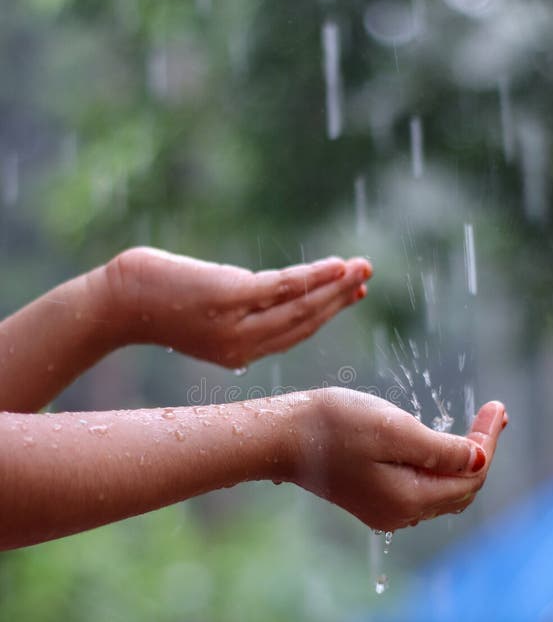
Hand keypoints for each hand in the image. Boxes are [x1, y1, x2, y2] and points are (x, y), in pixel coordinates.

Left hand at [103, 247, 371, 367]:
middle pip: (303, 323)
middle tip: (367, 279)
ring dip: (335, 287)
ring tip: (362, 269)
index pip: (293, 335)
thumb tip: (261, 295)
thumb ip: (236, 312)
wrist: (117, 303)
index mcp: (238, 355)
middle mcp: (242, 346)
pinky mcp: (229, 298)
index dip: (326, 315)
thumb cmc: (155, 304)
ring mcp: (236, 323)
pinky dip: (313, 277)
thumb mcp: (202, 315)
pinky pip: (282, 288)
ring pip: (299, 307)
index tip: (350, 296)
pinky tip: (336, 266)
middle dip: (339, 300)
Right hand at [286, 388, 505, 530]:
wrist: (282, 437)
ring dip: (462, 460)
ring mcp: (385, 509)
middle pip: (460, 488)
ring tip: (477, 426)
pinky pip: (419, 488)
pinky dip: (437, 466)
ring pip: (441, 490)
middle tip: (493, 413)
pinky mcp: (371, 499)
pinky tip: (438, 444)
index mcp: (410, 499)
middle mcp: (401, 513)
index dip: (489, 442)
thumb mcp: (394, 429)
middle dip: (481, 452)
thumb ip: (440, 449)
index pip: (471, 476)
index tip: (499, 407)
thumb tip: (481, 460)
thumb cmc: (335, 426)